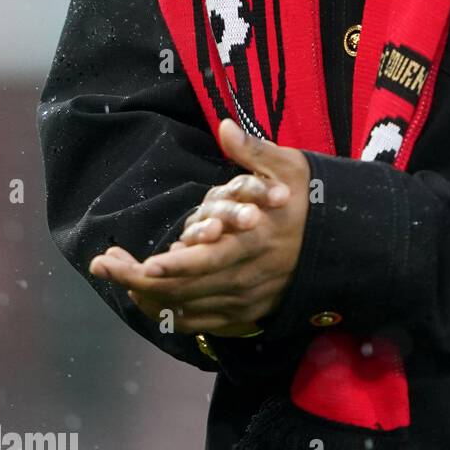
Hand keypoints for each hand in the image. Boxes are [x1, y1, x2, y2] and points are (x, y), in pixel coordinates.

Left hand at [88, 119, 310, 334]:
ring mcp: (244, 303)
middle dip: (136, 279)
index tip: (139, 263)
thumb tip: (224, 125)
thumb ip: (253, 151)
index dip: (169, 267)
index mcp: (253, 245)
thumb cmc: (311, 201)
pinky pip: (199, 324)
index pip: (203, 263)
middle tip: (104, 264)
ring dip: (147, 296)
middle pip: (181, 292)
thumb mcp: (289, 167)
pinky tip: (151, 296)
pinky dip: (170, 313)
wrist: (345, 243)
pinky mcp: (246, 315)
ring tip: (118, 274)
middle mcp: (245, 281)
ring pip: (184, 311)